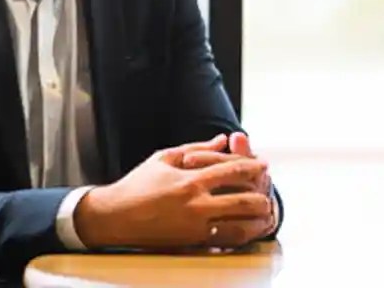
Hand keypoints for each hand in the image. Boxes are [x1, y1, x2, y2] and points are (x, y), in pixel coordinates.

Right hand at [74, 134, 273, 248]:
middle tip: (270, 194)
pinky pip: (223, 242)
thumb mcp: (165, 157)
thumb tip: (223, 139)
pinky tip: (247, 232)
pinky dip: (240, 237)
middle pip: (244, 201)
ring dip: (257, 221)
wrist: (113, 217)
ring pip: (239, 227)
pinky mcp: (190, 244)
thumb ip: (198, 147)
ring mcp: (194, 228)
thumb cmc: (137, 185)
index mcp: (191, 180)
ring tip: (266, 215)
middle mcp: (196, 205)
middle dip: (263, 197)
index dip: (253, 167)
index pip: (233, 170)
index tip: (264, 165)